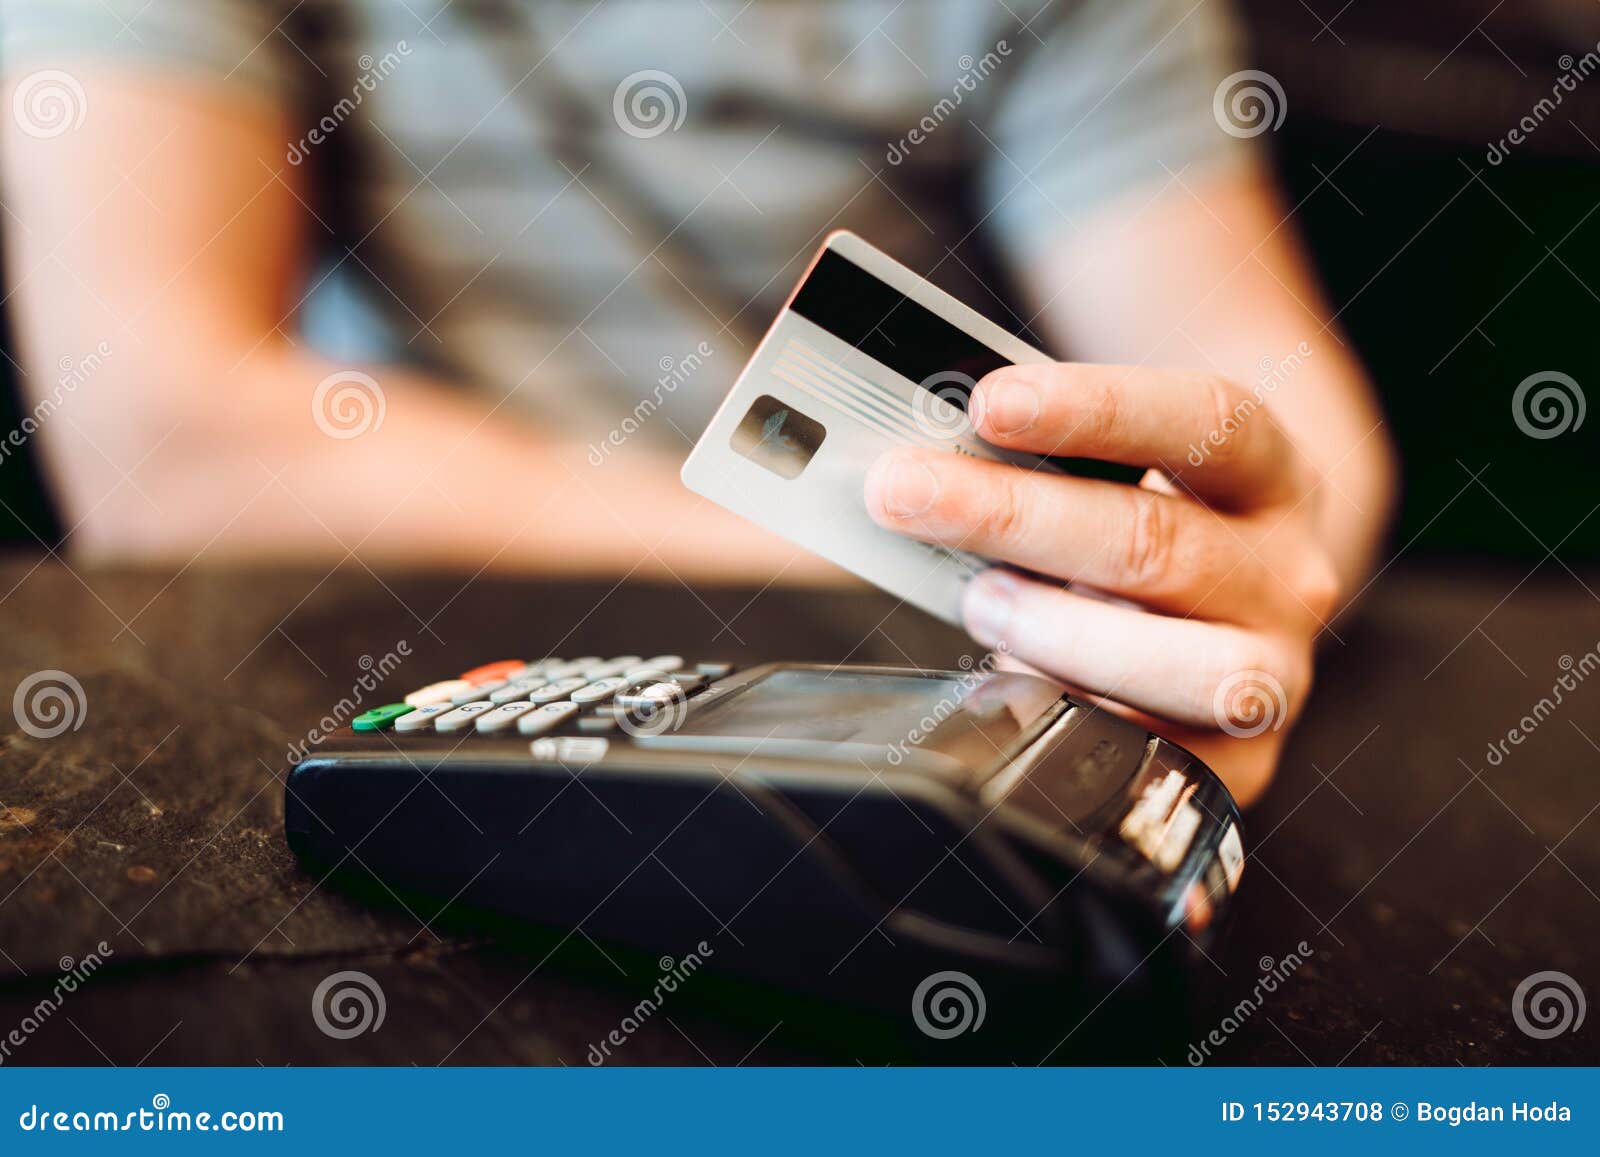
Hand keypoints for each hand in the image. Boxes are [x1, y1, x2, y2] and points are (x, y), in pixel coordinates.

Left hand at [864, 363, 1341, 804]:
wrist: (1245, 622)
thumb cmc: (1153, 537)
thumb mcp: (1126, 483)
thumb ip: (1051, 467)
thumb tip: (919, 469)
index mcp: (1268, 474)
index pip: (1202, 420)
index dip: (1096, 407)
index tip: (990, 404)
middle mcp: (1286, 574)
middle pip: (1156, 543)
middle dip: (1013, 517)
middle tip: (905, 494)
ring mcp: (1277, 673)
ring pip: (1177, 664)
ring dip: (1054, 632)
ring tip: (979, 602)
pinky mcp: (1244, 763)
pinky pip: (1155, 755)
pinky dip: (1077, 721)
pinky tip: (1014, 693)